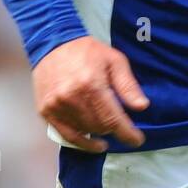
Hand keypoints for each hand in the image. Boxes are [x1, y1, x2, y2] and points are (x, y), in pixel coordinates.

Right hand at [32, 36, 149, 151]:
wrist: (52, 44)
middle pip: (100, 126)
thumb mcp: (115, 61)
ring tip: (105, 123)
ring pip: (85, 131)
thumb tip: (142, 106)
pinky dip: (82, 142)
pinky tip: (94, 143)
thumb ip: (128, 85)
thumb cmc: (87, 52)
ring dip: (99, 131)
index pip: (112, 118)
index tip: (137, 140)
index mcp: (91, 84)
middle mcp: (71, 97)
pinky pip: (67, 135)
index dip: (127, 133)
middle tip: (118, 120)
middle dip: (114, 127)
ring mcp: (56, 106)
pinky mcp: (46, 111)